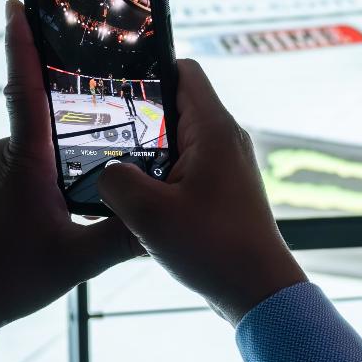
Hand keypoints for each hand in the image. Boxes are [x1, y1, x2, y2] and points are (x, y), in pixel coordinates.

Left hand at [0, 0, 141, 343]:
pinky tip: (81, 193)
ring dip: (73, 148)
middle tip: (120, 89)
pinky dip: (58, 169)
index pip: (25, 88)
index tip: (16, 3)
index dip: (22, 43)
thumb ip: (123, 237)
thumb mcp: (77, 262)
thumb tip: (164, 220)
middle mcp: (6, 154)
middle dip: (81, 101)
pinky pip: (33, 164)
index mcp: (24, 160)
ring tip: (112, 160)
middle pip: (49, 113)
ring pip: (44, 144)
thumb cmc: (5, 280)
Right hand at [99, 60, 305, 324]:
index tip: (115, 84)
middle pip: (177, 104)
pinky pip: (189, 166)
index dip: (149, 69)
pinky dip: (164, 174)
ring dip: (149, 150)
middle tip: (102, 126)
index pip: (184, 70)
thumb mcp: (148, 214)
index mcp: (214, 129)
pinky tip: (139, 197)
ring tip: (114, 163)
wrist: (259, 292)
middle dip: (140, 114)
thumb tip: (106, 172)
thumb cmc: (212, 248)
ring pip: (180, 139)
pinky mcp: (226, 190)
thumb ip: (115, 181)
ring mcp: (228, 165)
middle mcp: (226, 139)